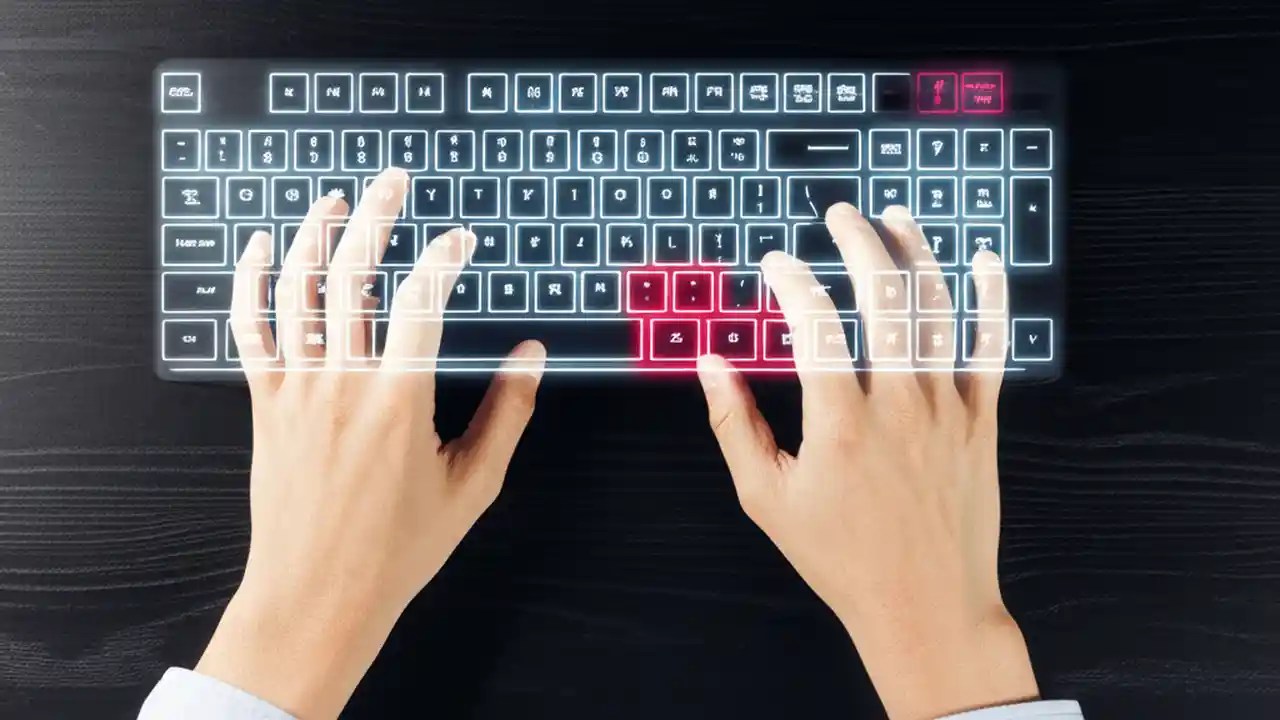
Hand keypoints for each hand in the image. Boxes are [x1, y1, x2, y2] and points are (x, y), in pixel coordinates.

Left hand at [195, 168, 546, 719]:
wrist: (315, 596)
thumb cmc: (395, 550)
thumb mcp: (471, 486)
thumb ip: (506, 415)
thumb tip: (532, 356)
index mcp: (398, 401)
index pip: (422, 300)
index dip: (444, 257)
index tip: (461, 239)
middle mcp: (342, 384)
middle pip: (353, 275)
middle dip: (375, 217)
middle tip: (393, 181)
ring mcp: (296, 390)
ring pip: (297, 291)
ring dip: (314, 235)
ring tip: (336, 202)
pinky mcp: (265, 403)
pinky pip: (248, 329)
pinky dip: (249, 281)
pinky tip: (258, 248)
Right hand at [696, 203, 1036, 719]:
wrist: (926, 608)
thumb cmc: (842, 559)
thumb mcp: (767, 500)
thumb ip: (735, 427)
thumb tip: (711, 366)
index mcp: (840, 424)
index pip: (815, 325)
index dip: (793, 281)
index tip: (776, 263)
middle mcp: (898, 406)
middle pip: (884, 299)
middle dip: (860, 243)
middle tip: (840, 214)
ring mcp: (947, 411)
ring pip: (938, 312)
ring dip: (917, 254)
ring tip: (896, 218)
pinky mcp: (981, 422)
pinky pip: (993, 348)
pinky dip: (991, 299)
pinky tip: (983, 261)